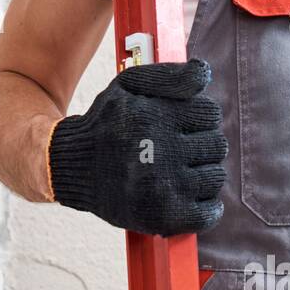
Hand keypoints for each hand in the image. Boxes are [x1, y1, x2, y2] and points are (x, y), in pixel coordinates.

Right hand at [47, 59, 227, 235]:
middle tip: (180, 149)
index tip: (184, 125)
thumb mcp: (128, 85)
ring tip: (180, 172)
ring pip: (215, 177)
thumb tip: (204, 72)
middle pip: (217, 145)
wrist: (73, 168)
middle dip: (202, 144)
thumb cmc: (107, 124)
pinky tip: (190, 196)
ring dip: (203, 173)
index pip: (210, 114)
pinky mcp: (163, 217)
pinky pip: (208, 213)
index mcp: (154, 118)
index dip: (199, 117)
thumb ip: (170, 75)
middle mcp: (159, 152)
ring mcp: (163, 188)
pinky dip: (207, 207)